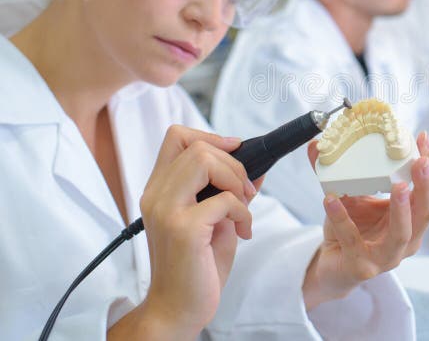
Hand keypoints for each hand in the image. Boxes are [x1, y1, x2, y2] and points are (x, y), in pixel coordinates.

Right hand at [118, 126, 257, 338]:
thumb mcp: (217, 219)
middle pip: (197, 146)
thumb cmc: (197, 265)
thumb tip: (256, 168)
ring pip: (205, 161)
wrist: (179, 308)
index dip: (211, 137)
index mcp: (160, 189)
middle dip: (233, 164)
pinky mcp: (182, 229)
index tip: (235, 153)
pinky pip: (224, 200)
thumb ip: (230, 191)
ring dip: (236, 180)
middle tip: (245, 193)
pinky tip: (243, 231)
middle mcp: (156, 195)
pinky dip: (243, 211)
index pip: (177, 136)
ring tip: (244, 207)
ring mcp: (166, 210)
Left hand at [302, 131, 428, 308]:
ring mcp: (386, 256)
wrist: (334, 266)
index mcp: (413, 219)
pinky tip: (331, 199)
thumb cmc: (353, 230)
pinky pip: (352, 239)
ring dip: (401, 209)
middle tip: (420, 161)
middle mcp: (407, 239)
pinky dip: (342, 218)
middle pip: (427, 212)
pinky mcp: (361, 265)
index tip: (423, 139)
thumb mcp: (353, 195)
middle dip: (426, 185)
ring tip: (397, 185)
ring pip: (402, 233)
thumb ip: (340, 169)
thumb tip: (317, 142)